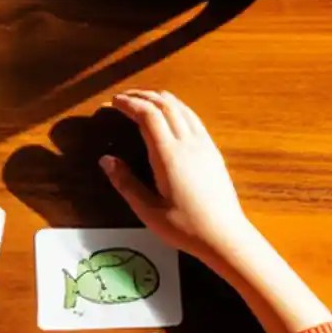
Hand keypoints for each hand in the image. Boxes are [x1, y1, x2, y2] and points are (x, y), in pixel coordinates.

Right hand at [101, 90, 254, 263]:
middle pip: (165, 104)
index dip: (129, 103)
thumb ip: (125, 182)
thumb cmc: (185, 227)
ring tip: (142, 100)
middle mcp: (188, 144)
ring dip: (160, 98)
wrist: (225, 237)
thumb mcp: (147, 210)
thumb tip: (106, 160)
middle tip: (122, 97)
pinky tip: (169, 115)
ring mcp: (204, 145)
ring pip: (182, 108)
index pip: (148, 115)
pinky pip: (193, 118)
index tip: (112, 102)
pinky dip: (176, 108)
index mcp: (169, 156)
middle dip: (142, 95)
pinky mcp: (212, 151)